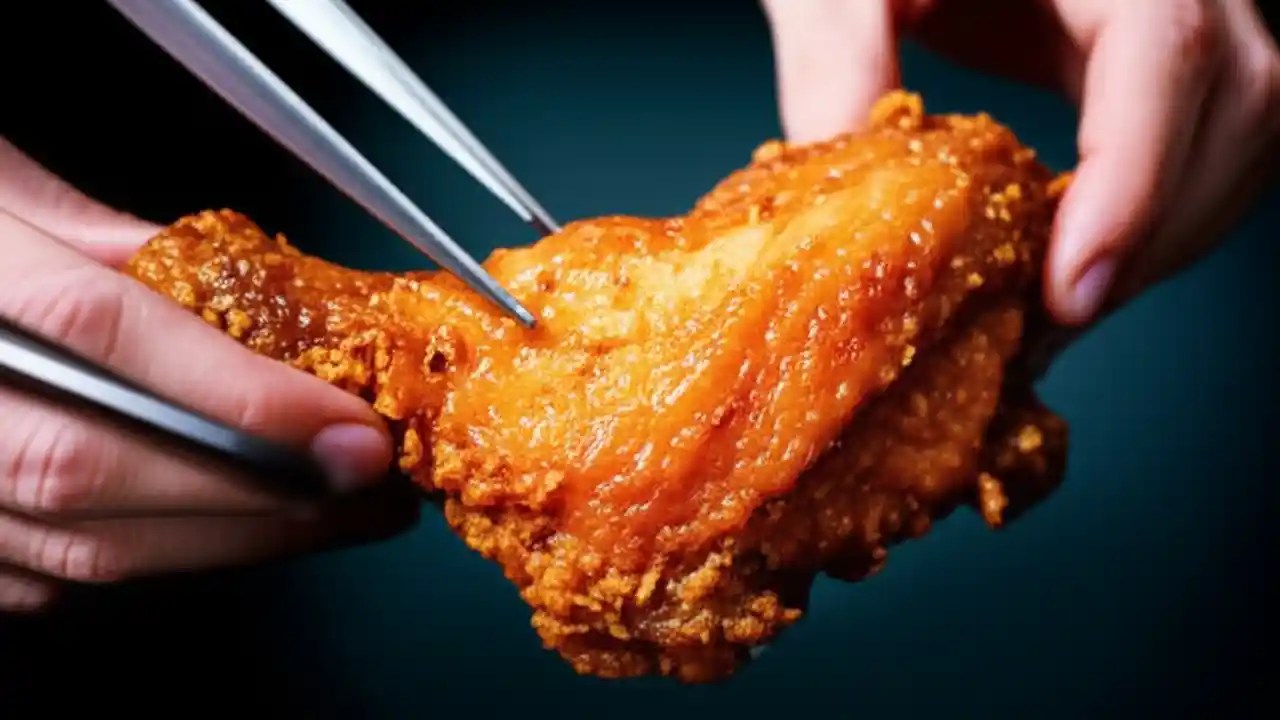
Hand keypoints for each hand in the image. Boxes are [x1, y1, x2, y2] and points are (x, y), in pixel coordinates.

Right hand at [0, 139, 417, 611]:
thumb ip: (100, 241)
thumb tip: (229, 283)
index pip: (104, 335)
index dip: (237, 393)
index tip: (345, 428)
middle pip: (101, 469)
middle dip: (264, 497)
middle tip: (372, 488)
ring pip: (79, 547)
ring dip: (232, 544)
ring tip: (331, 518)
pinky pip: (40, 583)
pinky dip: (150, 563)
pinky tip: (218, 537)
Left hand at [762, 0, 1279, 325]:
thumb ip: (837, 60)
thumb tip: (846, 197)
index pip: (1168, 47)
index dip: (1135, 179)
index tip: (1069, 292)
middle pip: (1236, 101)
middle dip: (1152, 236)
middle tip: (1047, 327)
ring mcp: (1177, 7)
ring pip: (1241, 131)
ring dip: (1162, 239)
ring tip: (1055, 313)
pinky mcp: (1151, 49)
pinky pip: (1202, 137)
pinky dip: (1152, 216)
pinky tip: (1072, 263)